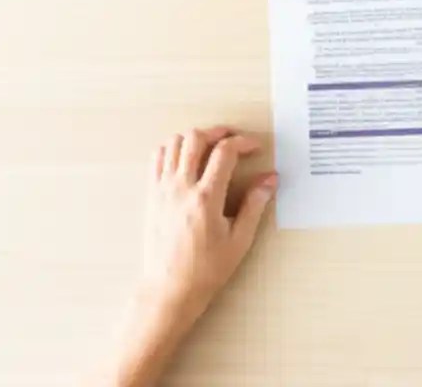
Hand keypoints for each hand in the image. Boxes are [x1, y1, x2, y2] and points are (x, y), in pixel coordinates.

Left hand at [139, 128, 276, 319]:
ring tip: (209, 147)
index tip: (254, 148)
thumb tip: (270, 179)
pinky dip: (172, 149)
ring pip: (174, 143)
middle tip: (232, 139)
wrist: (169, 289)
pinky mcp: (151, 195)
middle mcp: (181, 188)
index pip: (224, 152)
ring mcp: (162, 190)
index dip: (242, 143)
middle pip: (195, 138)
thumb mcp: (239, 240)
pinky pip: (157, 158)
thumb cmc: (206, 269)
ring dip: (194, 138)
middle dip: (217, 131)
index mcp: (206, 198)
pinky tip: (185, 158)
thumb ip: (255, 205)